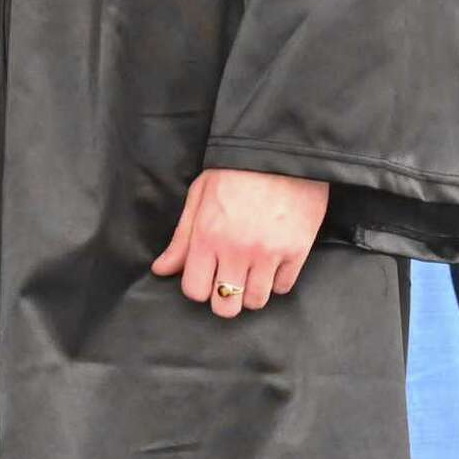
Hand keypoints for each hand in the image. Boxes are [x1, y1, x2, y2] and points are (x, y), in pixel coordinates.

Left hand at [150, 168, 328, 317]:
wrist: (279, 151)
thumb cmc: (234, 171)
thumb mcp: (199, 196)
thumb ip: (182, 238)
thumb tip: (162, 269)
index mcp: (208, 236)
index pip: (195, 291)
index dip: (198, 287)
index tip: (205, 276)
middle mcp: (237, 250)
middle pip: (225, 307)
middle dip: (223, 299)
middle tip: (228, 280)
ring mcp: (269, 253)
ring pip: (256, 302)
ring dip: (250, 292)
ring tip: (250, 271)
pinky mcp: (297, 252)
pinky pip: (283, 288)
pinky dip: (277, 281)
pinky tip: (272, 262)